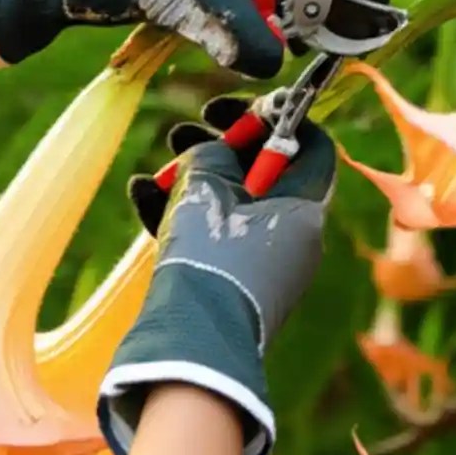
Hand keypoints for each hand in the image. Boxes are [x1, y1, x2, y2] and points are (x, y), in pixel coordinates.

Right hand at [98, 97, 334, 454]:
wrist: (195, 345)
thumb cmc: (211, 258)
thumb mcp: (207, 186)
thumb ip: (213, 154)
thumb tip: (213, 150)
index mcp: (307, 209)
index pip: (311, 146)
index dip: (277, 118)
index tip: (237, 109)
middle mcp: (297, 238)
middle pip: (268, 175)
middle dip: (224, 147)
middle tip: (188, 133)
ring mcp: (269, 266)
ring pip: (236, 206)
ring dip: (198, 178)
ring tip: (161, 165)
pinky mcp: (238, 287)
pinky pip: (218, 239)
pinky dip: (187, 216)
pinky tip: (144, 196)